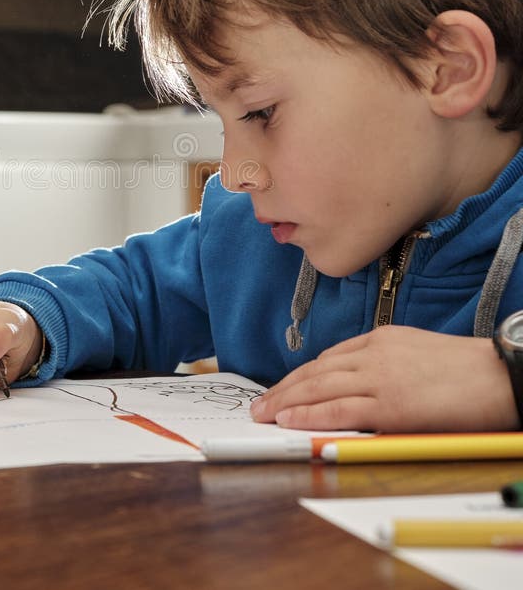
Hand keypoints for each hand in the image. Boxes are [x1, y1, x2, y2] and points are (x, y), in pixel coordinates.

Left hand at [251, 325, 518, 431]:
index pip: (328, 358)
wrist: (500, 374)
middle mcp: (373, 354)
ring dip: (285, 401)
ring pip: (319, 388)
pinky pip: (339, 409)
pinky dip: (309, 414)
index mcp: (380, 339)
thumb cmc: (466, 369)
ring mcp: (380, 378)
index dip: (300, 376)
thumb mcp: (417, 352)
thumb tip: (360, 383)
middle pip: (315, 371)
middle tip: (259, 403)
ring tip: (262, 413)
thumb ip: (385, 363)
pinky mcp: (390, 404)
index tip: (283, 388)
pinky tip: (288, 420)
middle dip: (283, 388)